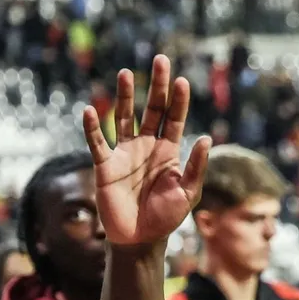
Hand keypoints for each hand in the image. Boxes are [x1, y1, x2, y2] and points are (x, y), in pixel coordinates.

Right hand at [83, 54, 209, 246]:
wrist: (139, 239)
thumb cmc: (166, 217)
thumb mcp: (188, 193)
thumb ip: (196, 167)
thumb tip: (208, 138)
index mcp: (169, 152)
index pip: (174, 119)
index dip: (178, 100)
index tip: (182, 81)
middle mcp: (147, 146)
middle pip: (152, 109)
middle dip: (157, 86)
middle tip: (161, 60)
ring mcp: (125, 153)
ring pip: (124, 118)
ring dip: (125, 97)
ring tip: (127, 73)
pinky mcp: (105, 165)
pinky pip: (97, 142)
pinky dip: (92, 127)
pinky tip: (90, 110)